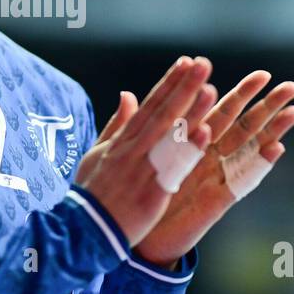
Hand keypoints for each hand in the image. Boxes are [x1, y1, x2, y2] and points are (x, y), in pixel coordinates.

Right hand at [76, 56, 217, 245]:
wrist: (83, 230)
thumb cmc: (92, 193)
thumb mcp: (98, 153)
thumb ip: (117, 124)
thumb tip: (128, 94)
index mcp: (122, 141)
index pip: (150, 105)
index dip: (169, 83)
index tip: (186, 62)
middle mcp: (133, 149)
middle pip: (162, 112)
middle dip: (183, 86)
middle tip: (203, 63)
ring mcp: (142, 169)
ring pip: (170, 135)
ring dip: (190, 111)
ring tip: (211, 89)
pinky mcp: (151, 191)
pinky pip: (173, 167)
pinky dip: (188, 149)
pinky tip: (205, 132)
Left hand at [133, 70, 293, 269]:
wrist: (136, 234)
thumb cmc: (140, 192)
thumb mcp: (139, 153)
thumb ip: (136, 125)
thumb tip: (127, 93)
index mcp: (195, 143)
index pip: (224, 112)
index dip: (243, 94)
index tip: (264, 74)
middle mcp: (211, 158)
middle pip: (245, 127)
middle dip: (268, 107)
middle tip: (292, 87)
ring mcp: (217, 178)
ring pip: (250, 151)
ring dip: (273, 131)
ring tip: (293, 112)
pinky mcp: (216, 200)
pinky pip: (240, 181)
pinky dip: (258, 165)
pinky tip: (276, 149)